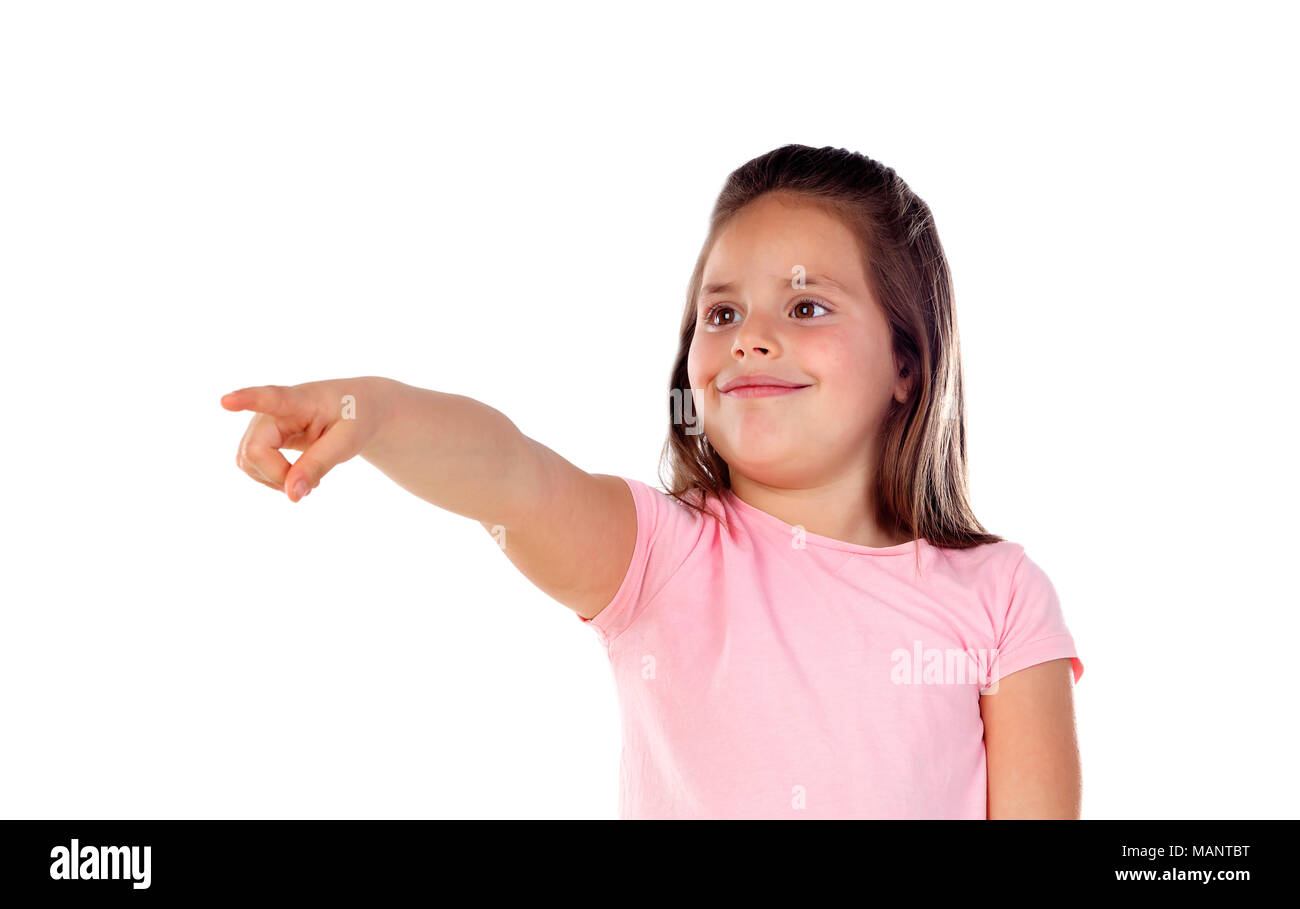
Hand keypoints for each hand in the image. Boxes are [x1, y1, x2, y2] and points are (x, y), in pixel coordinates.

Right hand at [220, 377, 390, 501]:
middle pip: (255, 451)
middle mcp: (272, 409)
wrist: (355, 408)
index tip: (226, 401)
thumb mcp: (347, 443)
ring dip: (275, 479)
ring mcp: (262, 423)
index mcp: (299, 399)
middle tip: (315, 486)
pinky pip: (250, 465)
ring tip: (309, 479)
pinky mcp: (259, 436)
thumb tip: (291, 496)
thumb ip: (318, 466)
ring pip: (247, 462)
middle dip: (278, 475)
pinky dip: (272, 478)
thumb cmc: (354, 419)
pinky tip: (296, 476)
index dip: (246, 400)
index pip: (270, 398)